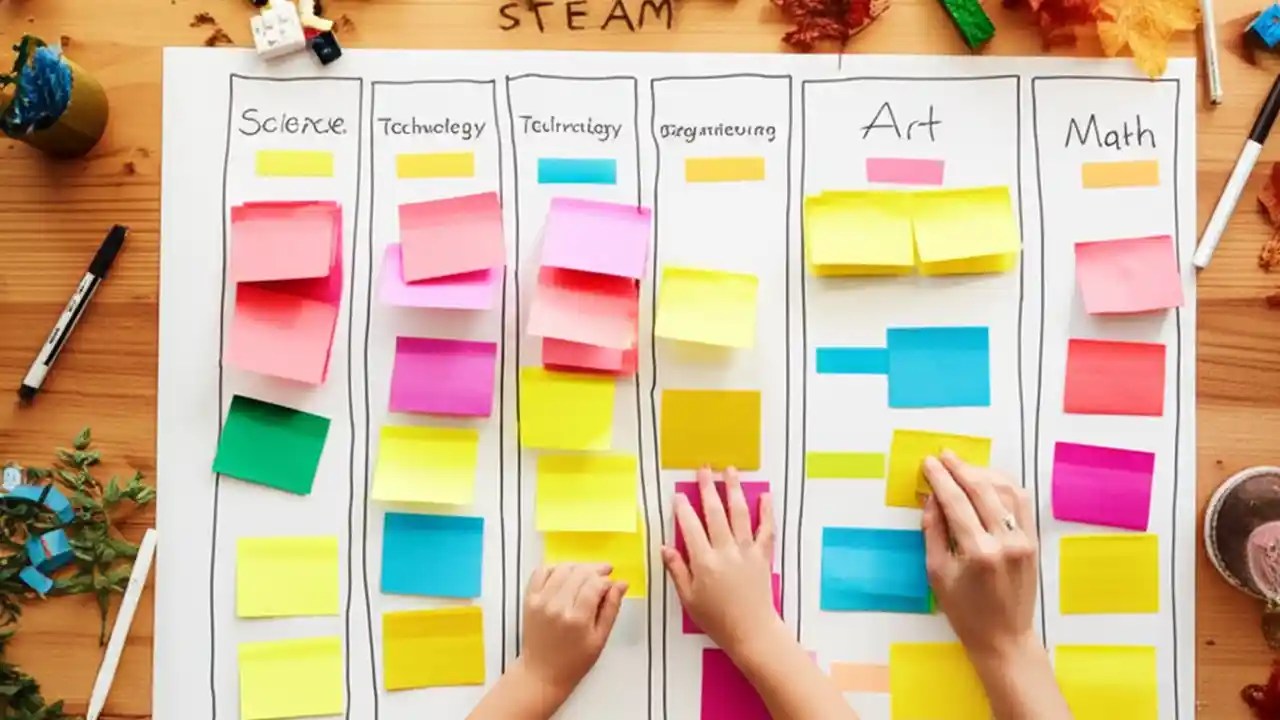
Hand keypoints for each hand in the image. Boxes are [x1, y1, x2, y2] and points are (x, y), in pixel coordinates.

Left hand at [518, 563, 626, 697]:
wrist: (542, 672)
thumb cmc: (575, 661)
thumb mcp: (600, 639)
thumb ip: (612, 609)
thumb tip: (621, 583)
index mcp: (578, 619)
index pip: (595, 584)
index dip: (607, 580)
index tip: (611, 585)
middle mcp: (557, 606)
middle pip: (580, 572)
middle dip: (595, 570)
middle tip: (603, 574)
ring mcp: (540, 601)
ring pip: (562, 568)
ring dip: (577, 567)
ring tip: (586, 575)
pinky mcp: (529, 599)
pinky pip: (541, 571)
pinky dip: (554, 568)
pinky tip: (564, 575)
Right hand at [661, 467, 781, 657]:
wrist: (751, 632)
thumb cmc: (717, 620)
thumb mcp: (689, 598)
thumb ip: (677, 570)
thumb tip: (665, 548)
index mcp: (704, 561)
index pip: (690, 527)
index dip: (683, 508)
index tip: (679, 494)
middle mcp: (725, 551)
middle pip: (715, 512)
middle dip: (707, 489)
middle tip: (703, 470)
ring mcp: (746, 551)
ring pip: (739, 514)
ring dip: (734, 490)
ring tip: (729, 471)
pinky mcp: (763, 556)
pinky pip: (765, 530)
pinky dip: (766, 512)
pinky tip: (765, 496)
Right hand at [921, 451, 1037, 662]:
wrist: (1004, 638)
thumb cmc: (964, 612)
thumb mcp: (937, 574)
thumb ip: (934, 532)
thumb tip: (931, 497)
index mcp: (978, 552)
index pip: (956, 502)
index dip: (940, 478)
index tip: (928, 462)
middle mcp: (1005, 542)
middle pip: (981, 490)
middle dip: (960, 468)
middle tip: (943, 456)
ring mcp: (1024, 540)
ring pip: (1006, 490)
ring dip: (983, 473)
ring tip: (963, 466)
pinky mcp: (1034, 541)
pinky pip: (1021, 503)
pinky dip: (1004, 485)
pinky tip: (988, 480)